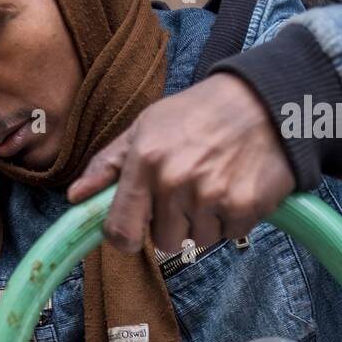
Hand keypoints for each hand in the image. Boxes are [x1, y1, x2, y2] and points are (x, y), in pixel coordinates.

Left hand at [68, 74, 294, 252]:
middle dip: (175, 223)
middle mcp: (175, 181)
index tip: (136, 228)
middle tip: (191, 188)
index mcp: (145, 161)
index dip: (126, 237)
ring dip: (206, 221)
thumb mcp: (147, 127)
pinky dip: (233, 219)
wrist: (265, 100)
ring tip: (216, 182)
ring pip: (197, 240)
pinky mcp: (243, 208)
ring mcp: (210, 196)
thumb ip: (109, 164)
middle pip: (163, 241)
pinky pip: (228, 236)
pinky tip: (237, 186)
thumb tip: (75, 196)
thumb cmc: (198, 114)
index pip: (120, 232)